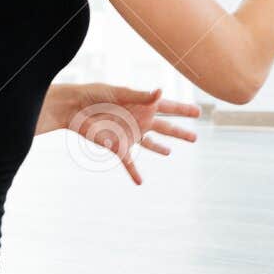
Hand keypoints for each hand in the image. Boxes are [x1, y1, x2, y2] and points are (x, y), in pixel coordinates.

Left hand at [63, 84, 199, 184]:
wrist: (74, 107)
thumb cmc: (95, 94)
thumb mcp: (118, 92)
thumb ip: (140, 96)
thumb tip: (161, 92)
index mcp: (143, 105)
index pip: (169, 108)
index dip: (184, 110)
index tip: (199, 112)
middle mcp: (139, 120)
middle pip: (166, 128)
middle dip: (180, 133)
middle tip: (195, 138)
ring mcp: (130, 134)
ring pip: (151, 144)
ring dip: (161, 148)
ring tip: (169, 153)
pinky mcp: (118, 146)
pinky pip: (130, 163)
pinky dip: (134, 173)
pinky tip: (140, 182)